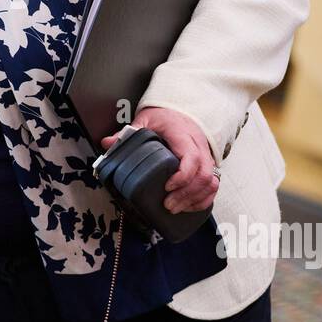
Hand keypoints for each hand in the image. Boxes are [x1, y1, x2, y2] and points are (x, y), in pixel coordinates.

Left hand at [100, 106, 218, 213]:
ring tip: (176, 209)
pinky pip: (213, 185)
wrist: (178, 112)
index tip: (167, 187)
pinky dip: (204, 199)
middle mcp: (199, 147)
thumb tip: (108, 143)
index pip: (191, 158)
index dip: (182, 176)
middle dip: (187, 194)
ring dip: (195, 199)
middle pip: (204, 174)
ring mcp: (206, 157)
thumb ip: (128, 132)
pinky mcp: (207, 166)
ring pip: (211, 182)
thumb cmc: (164, 118)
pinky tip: (189, 207)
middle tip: (168, 205)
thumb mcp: (145, 120)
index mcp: (183, 135)